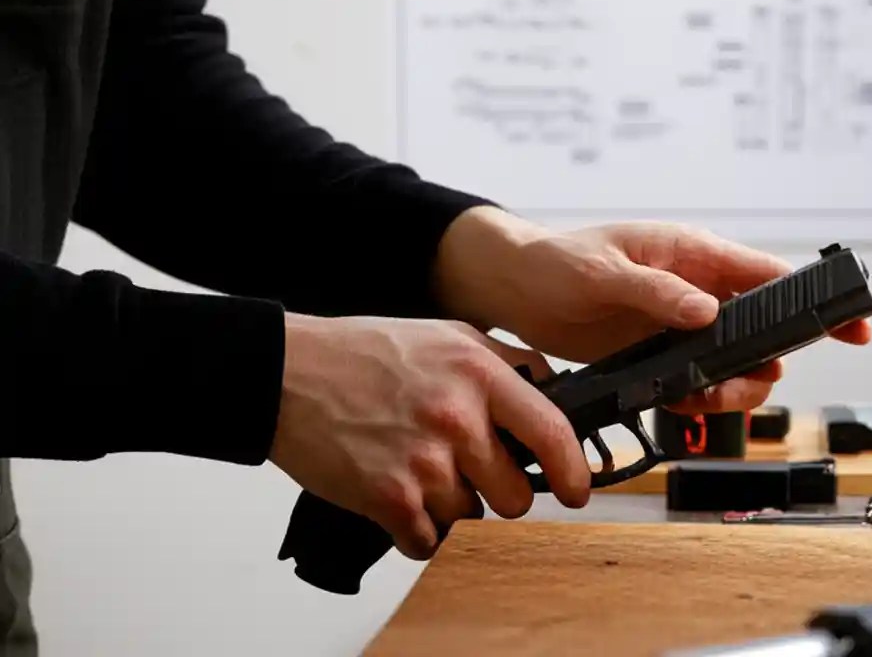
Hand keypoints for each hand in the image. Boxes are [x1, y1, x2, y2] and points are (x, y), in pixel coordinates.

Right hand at [268, 313, 588, 559]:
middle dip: (496, 491)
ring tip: (415, 466)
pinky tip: (396, 492)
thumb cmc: (366, 353)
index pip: (552, 432)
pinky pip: (428, 542)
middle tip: (464, 469)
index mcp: (479, 374)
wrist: (288, 374)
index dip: (574, 472)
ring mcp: (424, 461)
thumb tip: (555, 392)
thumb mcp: (449, 335)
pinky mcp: (389, 498)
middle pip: (516, 495)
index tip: (578, 491)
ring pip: (470, 519)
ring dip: (449, 506)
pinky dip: (415, 530)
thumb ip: (507, 363)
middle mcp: (457, 418)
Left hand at [434, 207, 871, 414]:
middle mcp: (698, 294)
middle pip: (765, 332)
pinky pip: (699, 387)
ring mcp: (682, 330)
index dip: (815, 302)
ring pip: (738, 367)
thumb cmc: (557, 261)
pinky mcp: (660, 360)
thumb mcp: (602, 269)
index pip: (771, 276)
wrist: (516, 289)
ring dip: (734, 389)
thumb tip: (707, 311)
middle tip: (744, 381)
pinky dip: (700, 402)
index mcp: (694, 255)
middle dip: (768, 363)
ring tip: (707, 395)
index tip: (852, 326)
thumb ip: (656, 289)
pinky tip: (683, 402)